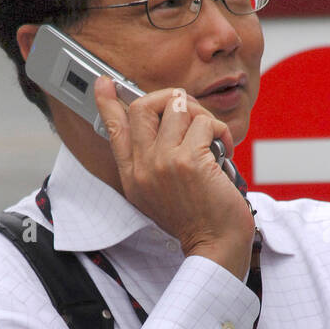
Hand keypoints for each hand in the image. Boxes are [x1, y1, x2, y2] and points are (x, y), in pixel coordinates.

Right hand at [94, 76, 254, 279]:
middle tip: (192, 116)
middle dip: (173, 99)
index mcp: (132, 176)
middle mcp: (143, 167)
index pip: (114, 130)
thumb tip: (162, 126)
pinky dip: (221, 132)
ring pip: (179, 108)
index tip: (104, 83)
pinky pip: (205, 124)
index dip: (108, 102)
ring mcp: (163, 162)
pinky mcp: (189, 161)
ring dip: (203, 117)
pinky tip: (225, 152)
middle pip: (144, 106)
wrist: (215, 246)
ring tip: (213, 140)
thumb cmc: (197, 221)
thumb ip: (152, 163)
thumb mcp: (159, 195)